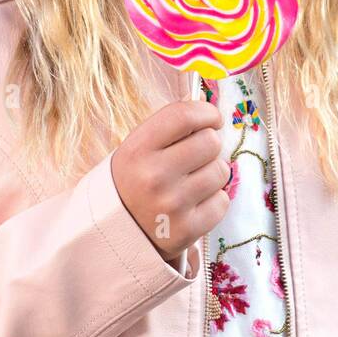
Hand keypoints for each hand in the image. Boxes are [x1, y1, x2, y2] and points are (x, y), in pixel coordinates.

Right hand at [111, 100, 228, 262]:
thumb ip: (168, 126)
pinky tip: (194, 203)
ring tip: (192, 181)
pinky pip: (222, 201)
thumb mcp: (136, 148)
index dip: (206, 112)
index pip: (184, 116)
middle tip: (196, 156)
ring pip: (221, 171)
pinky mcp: (187, 230)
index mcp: (137, 150)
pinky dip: (213, 200)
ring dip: (212, 173)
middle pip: (210, 142)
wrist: (115, 232)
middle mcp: (154, 177)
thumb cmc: (133, 180)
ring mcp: (171, 205)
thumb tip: (203, 104)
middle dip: (209, 145)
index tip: (211, 118)